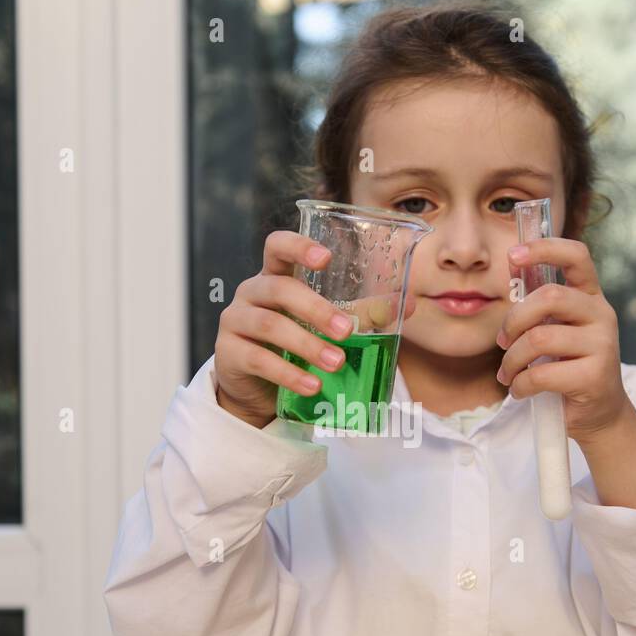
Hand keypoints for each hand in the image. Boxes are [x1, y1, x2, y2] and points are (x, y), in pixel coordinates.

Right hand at [214, 231, 356, 428]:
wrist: (256, 389)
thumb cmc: (293, 346)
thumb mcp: (324, 326)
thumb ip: (361, 313)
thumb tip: (407, 304)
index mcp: (276, 277)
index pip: (277, 246)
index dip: (298, 246)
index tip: (325, 258)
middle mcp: (252, 292)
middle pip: (280, 289)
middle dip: (316, 309)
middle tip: (347, 331)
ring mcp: (236, 321)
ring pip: (269, 325)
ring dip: (307, 345)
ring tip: (336, 364)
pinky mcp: (229, 353)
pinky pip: (259, 360)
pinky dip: (289, 374)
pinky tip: (312, 386)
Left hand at [495, 238, 631, 443]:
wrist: (599, 413)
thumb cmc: (568, 368)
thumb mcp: (556, 331)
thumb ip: (539, 308)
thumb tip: (511, 272)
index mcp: (590, 297)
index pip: (577, 257)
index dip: (545, 248)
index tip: (513, 255)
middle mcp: (602, 315)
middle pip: (550, 297)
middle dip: (514, 320)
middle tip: (502, 342)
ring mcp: (603, 345)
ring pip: (539, 338)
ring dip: (512, 359)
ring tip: (508, 374)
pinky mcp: (595, 376)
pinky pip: (541, 374)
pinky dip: (520, 385)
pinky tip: (520, 390)